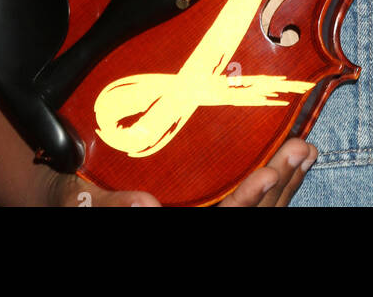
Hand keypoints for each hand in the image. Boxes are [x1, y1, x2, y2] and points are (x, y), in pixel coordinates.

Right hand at [44, 138, 316, 207]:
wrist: (67, 201)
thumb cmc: (70, 197)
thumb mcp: (78, 200)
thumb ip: (110, 206)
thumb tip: (144, 207)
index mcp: (170, 225)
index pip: (219, 220)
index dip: (246, 199)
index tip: (269, 171)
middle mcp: (193, 225)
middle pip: (249, 218)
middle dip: (279, 185)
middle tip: (302, 148)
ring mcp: (203, 217)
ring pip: (257, 213)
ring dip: (285, 184)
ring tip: (305, 149)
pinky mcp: (208, 209)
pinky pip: (248, 204)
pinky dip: (274, 185)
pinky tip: (289, 161)